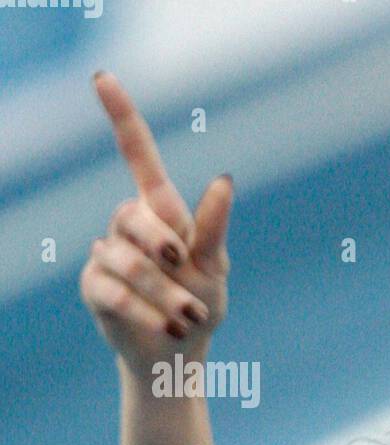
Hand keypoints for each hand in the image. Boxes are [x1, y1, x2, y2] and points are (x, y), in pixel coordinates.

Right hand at [80, 72, 233, 374]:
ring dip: (165, 293)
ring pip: (126, 260)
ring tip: (188, 317)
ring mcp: (107, 254)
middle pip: (134, 216)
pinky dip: (145, 311)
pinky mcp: (94, 286)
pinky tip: (165, 325)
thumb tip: (225, 180)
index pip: (137, 156)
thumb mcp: (216, 266)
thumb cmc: (202, 303)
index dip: (121, 117)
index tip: (102, 77)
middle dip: (165, 248)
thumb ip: (214, 227)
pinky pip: (114, 291)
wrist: (178, 353)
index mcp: (161, 212)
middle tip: (188, 272)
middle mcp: (129, 226)